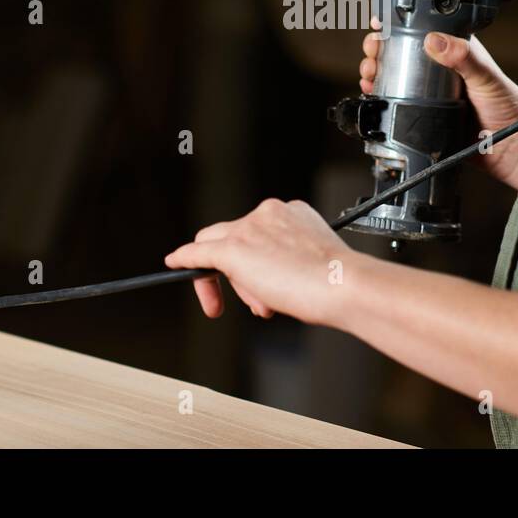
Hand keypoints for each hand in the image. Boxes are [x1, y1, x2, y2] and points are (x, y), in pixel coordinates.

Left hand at [164, 198, 355, 325]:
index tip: (261, 272)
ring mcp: (248, 229)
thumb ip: (288, 261)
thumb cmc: (337, 281)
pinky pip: (198, 252)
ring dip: (235, 281)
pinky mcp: (233, 249)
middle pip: (235, 236)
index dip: (256, 256)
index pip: (258, 230)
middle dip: (239, 269)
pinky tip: (176, 262)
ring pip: (222, 249)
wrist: (341, 285)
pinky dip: (185, 258)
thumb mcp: (313, 261)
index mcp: (291, 212)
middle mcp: (267, 213)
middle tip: (253, 300)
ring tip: (264, 304)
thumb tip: (269, 280)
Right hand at [359, 28, 517, 189]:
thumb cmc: (510, 110)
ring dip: (376, 73)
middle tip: (372, 52)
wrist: (512, 151)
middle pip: (400, 54)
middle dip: (380, 50)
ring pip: (395, 79)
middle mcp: (440, 72)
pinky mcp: (425, 118)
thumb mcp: (486, 77)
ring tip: (369, 74)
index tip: (381, 24)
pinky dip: (381, 100)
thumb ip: (464, 57)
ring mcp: (430, 96)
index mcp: (455, 54)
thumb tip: (435, 41)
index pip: (422, 32)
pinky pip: (397, 106)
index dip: (399, 27)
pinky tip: (373, 96)